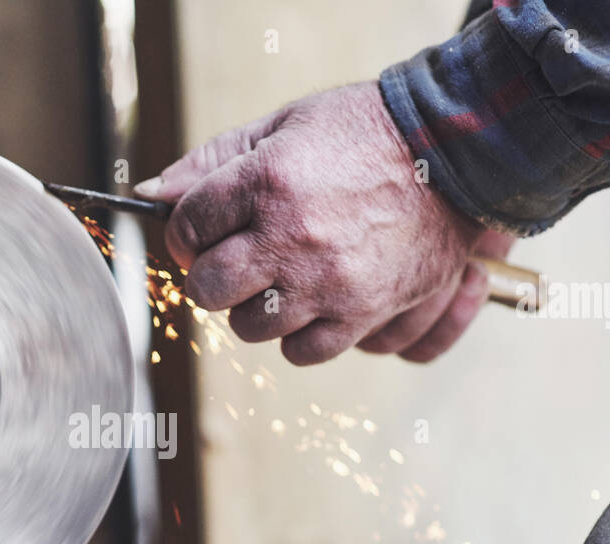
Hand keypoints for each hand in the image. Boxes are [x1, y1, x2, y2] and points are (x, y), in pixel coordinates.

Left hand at [135, 81, 493, 364]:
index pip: (188, 226)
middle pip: (208, 288)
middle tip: (231, 262)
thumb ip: (213, 161)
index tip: (199, 233)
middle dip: (208, 277)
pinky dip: (297, 336)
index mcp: (268, 181)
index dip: (185, 233)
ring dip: (252, 309)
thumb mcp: (284, 126)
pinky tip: (308, 306)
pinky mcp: (363, 312)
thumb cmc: (365, 134)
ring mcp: (328, 281)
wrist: (457, 151)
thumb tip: (151, 194)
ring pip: (249, 327)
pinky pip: (302, 351)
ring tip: (276, 281)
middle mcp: (292, 237)